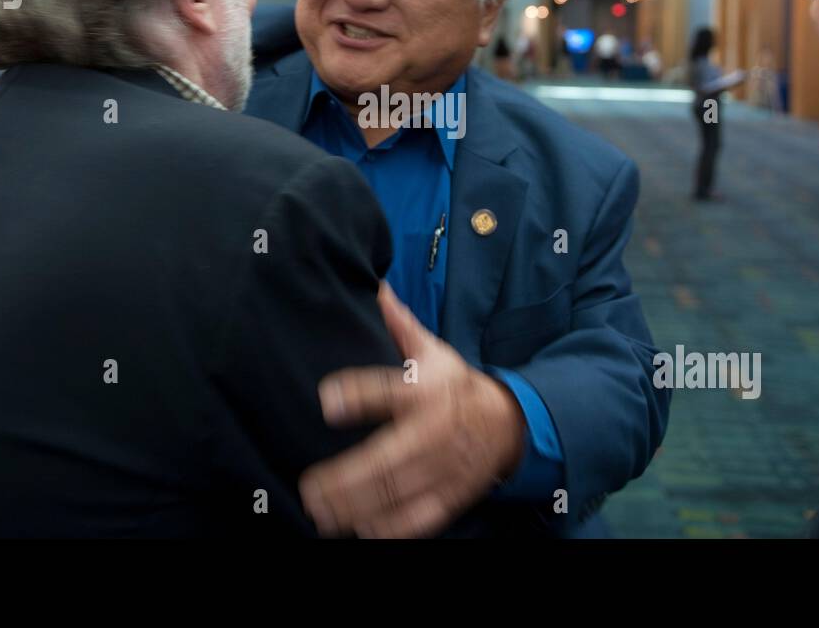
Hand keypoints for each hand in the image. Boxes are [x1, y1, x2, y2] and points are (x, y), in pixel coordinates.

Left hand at [299, 283, 525, 537]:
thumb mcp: (435, 351)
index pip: (390, 390)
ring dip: (359, 505)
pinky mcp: (453, 494)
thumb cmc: (456, 386)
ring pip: (400, 491)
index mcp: (427, 390)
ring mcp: (445, 466)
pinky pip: (423, 516)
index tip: (327, 401)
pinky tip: (363, 530)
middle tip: (310, 487)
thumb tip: (377, 286)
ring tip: (322, 513)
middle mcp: (435, 430)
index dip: (359, 395)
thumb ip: (400, 326)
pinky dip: (394, 527)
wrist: (508, 422)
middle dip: (348, 476)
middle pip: (389, 457)